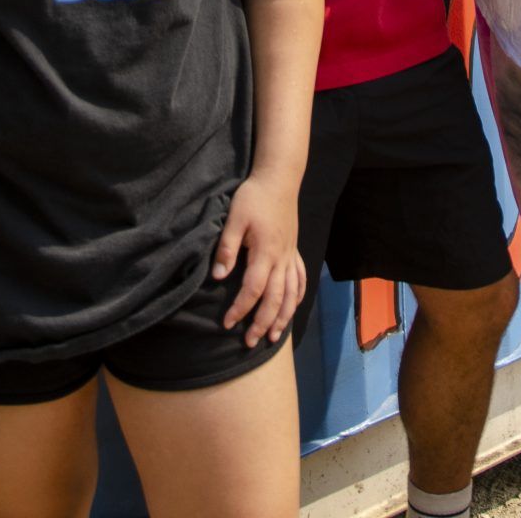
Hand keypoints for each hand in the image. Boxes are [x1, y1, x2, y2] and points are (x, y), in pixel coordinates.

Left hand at [214, 175, 307, 347]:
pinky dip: (297, 297)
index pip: (253, 290)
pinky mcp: (293, 250)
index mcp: (265, 252)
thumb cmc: (253, 197)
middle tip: (250, 342)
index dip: (240, 309)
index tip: (227, 323)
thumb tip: (219, 277)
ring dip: (283, 317)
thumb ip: (227, 248)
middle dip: (263, 323)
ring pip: (291, 294)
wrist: (279, 179)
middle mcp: (281, 258)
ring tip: (274, 337)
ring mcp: (290, 255)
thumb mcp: (234, 219)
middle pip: (275, 299)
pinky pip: (300, 279)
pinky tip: (292, 308)